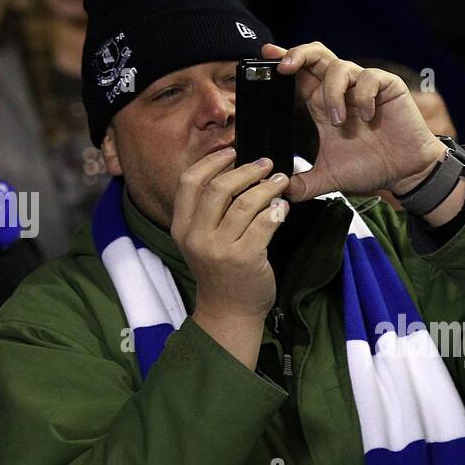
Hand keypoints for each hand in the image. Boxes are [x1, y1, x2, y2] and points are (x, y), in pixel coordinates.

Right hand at [169, 148, 290, 363]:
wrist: (229, 312)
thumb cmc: (221, 273)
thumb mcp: (201, 241)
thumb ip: (209, 212)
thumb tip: (235, 171)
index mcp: (182, 228)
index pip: (189, 182)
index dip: (212, 162)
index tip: (232, 152)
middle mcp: (196, 237)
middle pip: (218, 188)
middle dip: (246, 170)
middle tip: (267, 164)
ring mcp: (219, 249)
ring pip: (245, 203)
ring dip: (267, 187)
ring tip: (281, 181)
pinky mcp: (244, 258)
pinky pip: (264, 223)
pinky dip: (276, 210)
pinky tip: (282, 208)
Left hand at [263, 42, 446, 201]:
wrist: (405, 174)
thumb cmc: (371, 168)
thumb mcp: (329, 177)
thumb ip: (303, 184)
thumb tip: (277, 191)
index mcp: (323, 104)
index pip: (300, 74)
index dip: (283, 59)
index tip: (266, 55)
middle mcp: (341, 90)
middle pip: (316, 54)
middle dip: (298, 53)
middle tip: (285, 68)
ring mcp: (363, 86)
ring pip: (339, 67)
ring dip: (333, 93)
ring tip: (339, 122)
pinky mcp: (387, 86)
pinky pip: (369, 78)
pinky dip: (363, 97)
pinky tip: (367, 117)